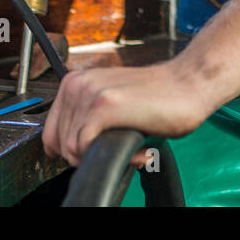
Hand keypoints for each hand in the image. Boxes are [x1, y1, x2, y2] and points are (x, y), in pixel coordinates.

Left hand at [42, 61, 213, 168]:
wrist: (189, 84)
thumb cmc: (158, 96)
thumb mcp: (109, 101)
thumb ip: (84, 118)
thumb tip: (62, 151)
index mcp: (74, 81)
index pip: (50, 134)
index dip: (75, 152)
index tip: (101, 149)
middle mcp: (77, 84)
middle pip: (61, 145)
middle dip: (91, 155)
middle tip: (125, 147)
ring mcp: (89, 93)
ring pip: (72, 150)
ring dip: (106, 156)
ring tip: (135, 146)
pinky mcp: (103, 106)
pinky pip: (85, 149)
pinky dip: (116, 158)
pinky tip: (139, 150)